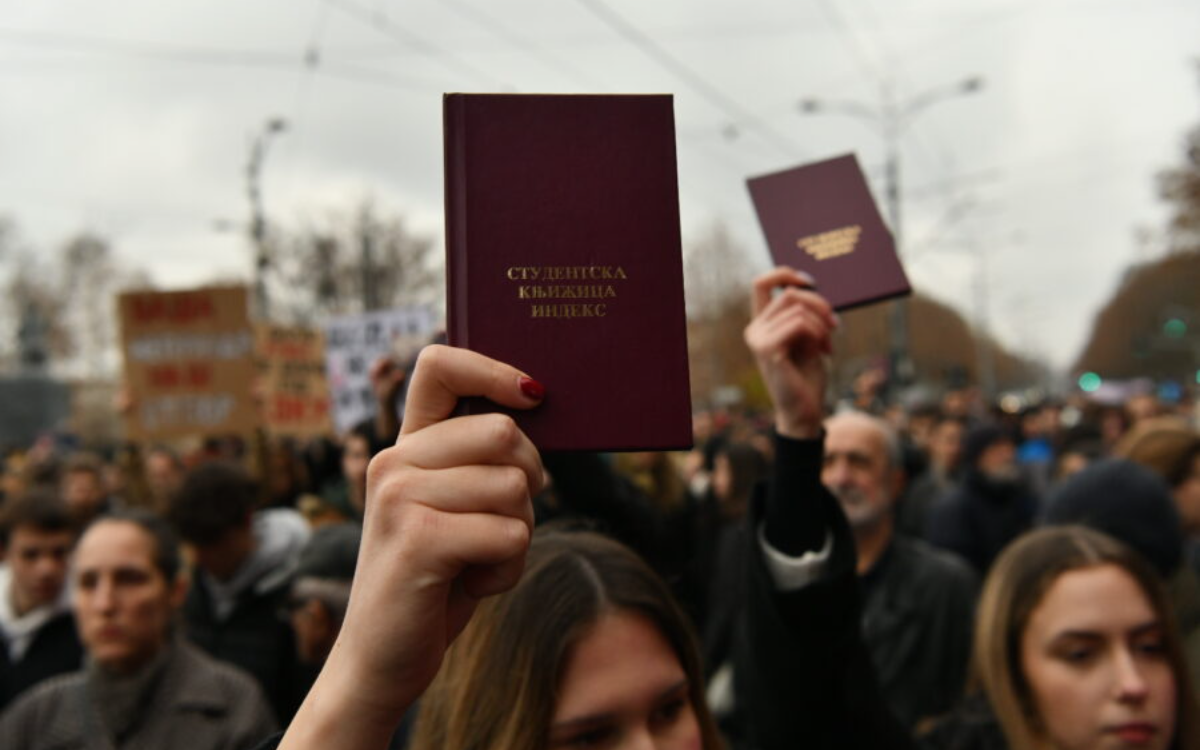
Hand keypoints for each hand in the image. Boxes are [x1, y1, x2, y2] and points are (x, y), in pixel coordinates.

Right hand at [281, 345, 544, 748]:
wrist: (381, 661)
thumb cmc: (436, 581)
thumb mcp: (456, 509)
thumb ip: (481, 460)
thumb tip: (537, 404)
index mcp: (405, 447)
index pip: (439, 365)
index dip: (493, 368)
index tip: (533, 393)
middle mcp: (394, 461)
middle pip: (505, 433)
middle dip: (527, 483)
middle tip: (495, 527)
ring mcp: (400, 497)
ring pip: (515, 487)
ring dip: (518, 535)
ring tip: (475, 561)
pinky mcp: (417, 539)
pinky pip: (511, 535)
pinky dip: (508, 570)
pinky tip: (471, 586)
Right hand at [744, 267, 836, 439]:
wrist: (807, 410)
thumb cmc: (808, 375)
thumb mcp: (811, 337)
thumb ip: (805, 314)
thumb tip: (810, 288)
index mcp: (762, 323)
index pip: (762, 283)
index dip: (784, 274)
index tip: (809, 281)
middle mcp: (755, 329)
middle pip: (789, 293)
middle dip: (819, 304)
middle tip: (835, 324)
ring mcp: (757, 339)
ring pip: (798, 308)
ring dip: (822, 324)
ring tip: (828, 344)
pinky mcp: (766, 349)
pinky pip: (799, 323)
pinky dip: (818, 334)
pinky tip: (823, 351)